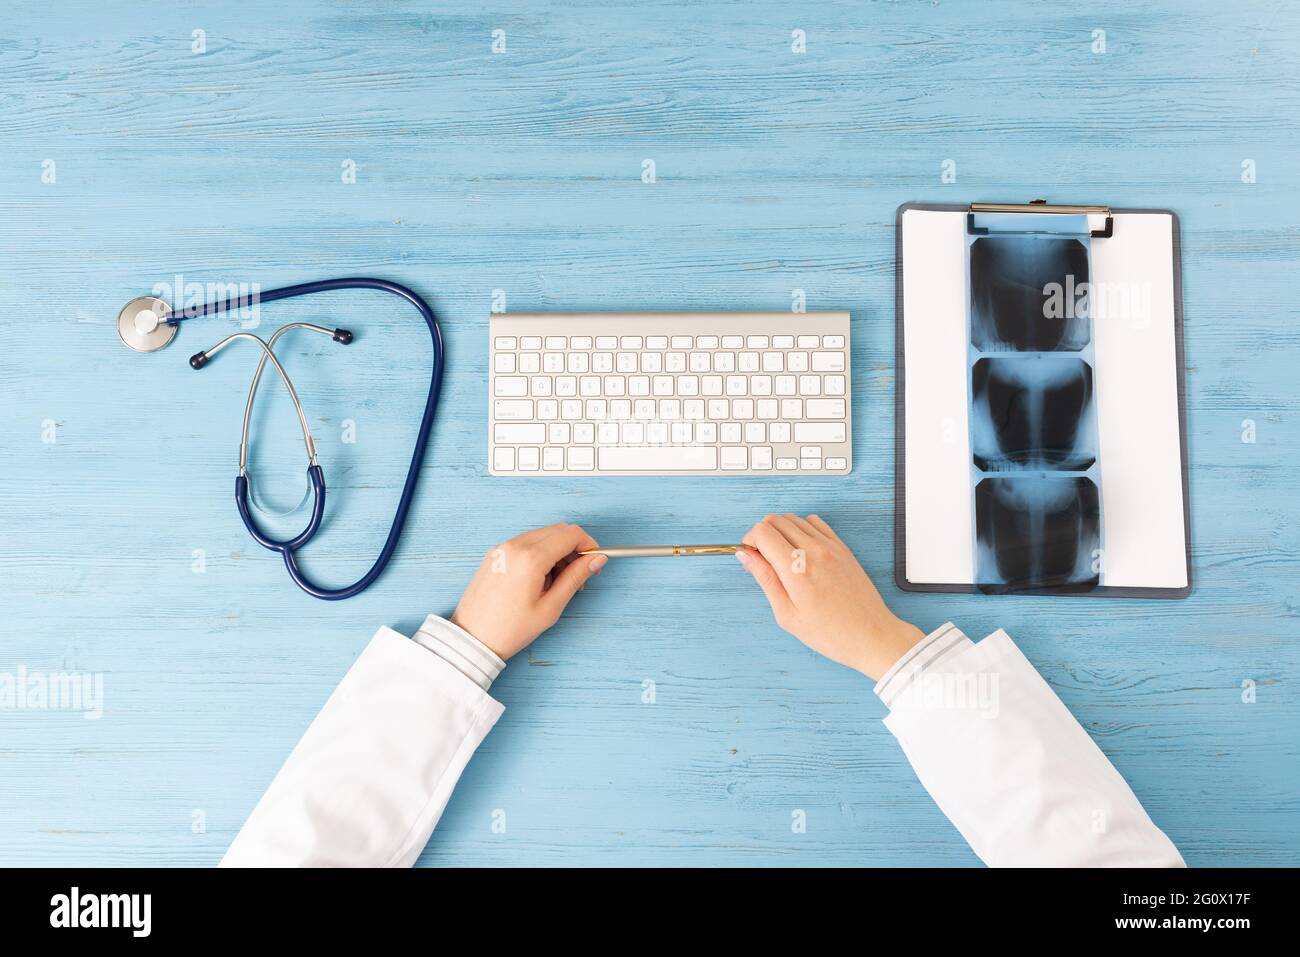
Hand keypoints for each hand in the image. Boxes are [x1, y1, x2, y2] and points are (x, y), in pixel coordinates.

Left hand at [452, 523, 606, 659]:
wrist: (473, 638)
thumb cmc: (510, 629)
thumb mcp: (550, 608)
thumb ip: (575, 578)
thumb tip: (596, 560)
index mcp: (531, 558)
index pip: (571, 534)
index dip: (588, 545)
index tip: (593, 562)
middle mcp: (515, 545)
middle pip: (558, 530)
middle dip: (574, 547)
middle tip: (579, 574)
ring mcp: (503, 547)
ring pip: (542, 534)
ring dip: (557, 550)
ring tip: (558, 581)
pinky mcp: (495, 553)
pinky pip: (525, 542)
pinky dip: (540, 552)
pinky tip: (539, 578)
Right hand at [737, 514, 923, 680]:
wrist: (871, 635)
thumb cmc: (831, 633)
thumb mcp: (788, 615)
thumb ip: (765, 579)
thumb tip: (746, 557)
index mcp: (797, 570)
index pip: (762, 532)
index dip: (749, 541)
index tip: (750, 557)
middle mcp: (814, 551)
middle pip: (775, 520)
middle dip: (762, 535)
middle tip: (763, 559)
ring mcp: (831, 546)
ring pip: (793, 518)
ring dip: (780, 531)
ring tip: (782, 558)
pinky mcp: (842, 547)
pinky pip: (815, 522)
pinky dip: (801, 529)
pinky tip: (801, 551)